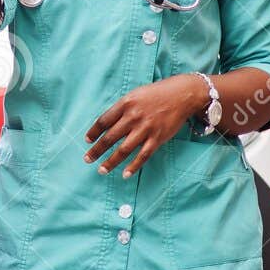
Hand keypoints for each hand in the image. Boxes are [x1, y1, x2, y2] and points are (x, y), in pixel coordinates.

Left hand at [83, 75, 206, 177]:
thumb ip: (120, 110)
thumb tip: (105, 125)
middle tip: (87, 159)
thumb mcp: (134, 96)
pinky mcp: (158, 138)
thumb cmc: (155, 94)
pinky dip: (133, 166)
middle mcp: (133, 117)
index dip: (93, 132)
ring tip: (101, 170)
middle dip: (97, 150)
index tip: (87, 141)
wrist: (181, 95)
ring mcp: (145, 129)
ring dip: (111, 161)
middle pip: (110, 137)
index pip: (103, 121)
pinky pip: (143, 155)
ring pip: (124, 149)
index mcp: (124, 104)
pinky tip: (125, 174)